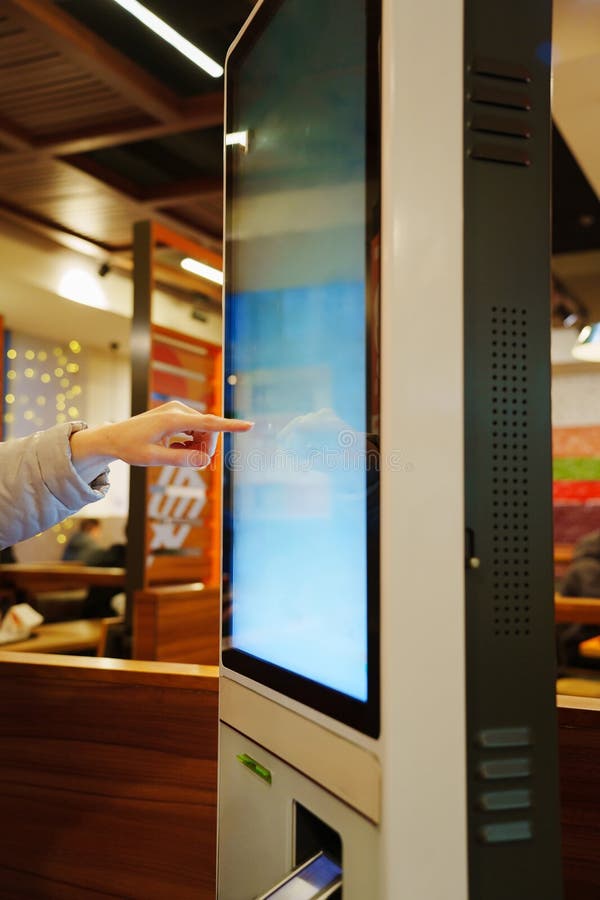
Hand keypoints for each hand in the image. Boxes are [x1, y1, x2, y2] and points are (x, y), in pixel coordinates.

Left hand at [70, 401, 252, 471]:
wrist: (113, 437)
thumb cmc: (130, 448)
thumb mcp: (153, 458)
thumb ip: (181, 459)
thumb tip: (206, 461)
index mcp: (173, 419)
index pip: (209, 423)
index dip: (231, 426)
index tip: (249, 425)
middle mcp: (178, 410)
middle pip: (209, 430)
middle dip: (205, 449)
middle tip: (192, 464)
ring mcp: (178, 410)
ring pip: (204, 430)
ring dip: (198, 446)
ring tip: (178, 454)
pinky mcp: (177, 414)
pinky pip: (196, 428)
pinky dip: (192, 441)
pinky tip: (176, 446)